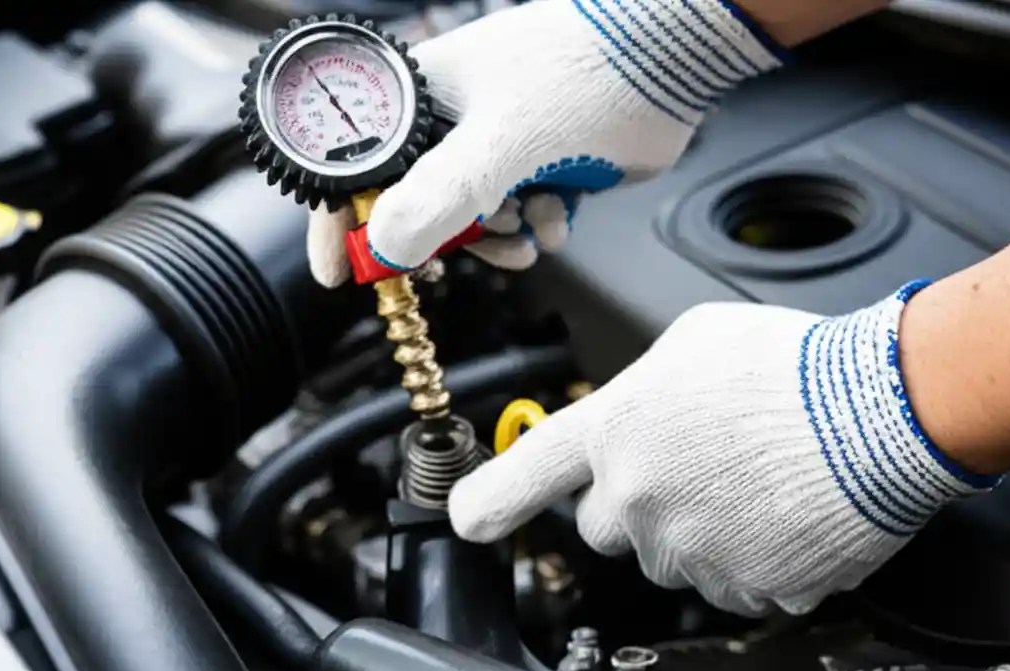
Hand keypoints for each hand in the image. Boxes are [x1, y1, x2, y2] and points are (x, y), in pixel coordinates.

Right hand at [307, 0, 783, 285]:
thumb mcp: (500, 141)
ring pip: (473, 216)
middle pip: (416, 200)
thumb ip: (439, 197)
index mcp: (423, 96)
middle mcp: (455, 116)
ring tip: (524, 235)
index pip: (358, 161)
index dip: (342, 218)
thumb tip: (385, 246)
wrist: (668, 60)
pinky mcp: (543, 162)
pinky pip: (519, 213)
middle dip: (441, 238)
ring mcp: (501, 140)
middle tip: (448, 266)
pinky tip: (556, 216)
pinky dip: (535, 226)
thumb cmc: (581, 73)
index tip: (340, 271)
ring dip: (498, 238)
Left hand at [448, 283, 1000, 615]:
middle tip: (693, 469)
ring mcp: (689, 549)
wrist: (878, 410)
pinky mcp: (743, 587)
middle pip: (604, 528)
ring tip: (752, 483)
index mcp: (616, 429)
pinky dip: (749, 560)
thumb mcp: (693, 342)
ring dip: (697, 531)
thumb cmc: (793, 366)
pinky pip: (730, 584)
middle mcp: (639, 497)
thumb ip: (642, 387)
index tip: (469, 518)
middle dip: (635, 505)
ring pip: (670, 557)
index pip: (529, 472)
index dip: (490, 499)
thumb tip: (636, 412)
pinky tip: (780, 515)